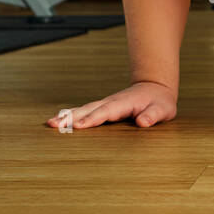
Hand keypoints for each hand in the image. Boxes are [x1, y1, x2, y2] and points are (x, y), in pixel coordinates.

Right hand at [46, 80, 176, 129]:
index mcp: (124, 104)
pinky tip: (59, 121)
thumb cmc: (160, 102)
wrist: (155, 87)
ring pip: (83, 109)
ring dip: (67, 116)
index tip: (78, 126)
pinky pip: (84, 111)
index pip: (106, 112)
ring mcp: (105, 104)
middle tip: (53, 125)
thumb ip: (153, 115)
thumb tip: (142, 122)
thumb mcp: (163, 110)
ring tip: (50, 123)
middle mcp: (111, 102)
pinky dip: (71, 115)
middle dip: (71, 117)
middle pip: (88, 109)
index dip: (92, 119)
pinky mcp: (102, 107)